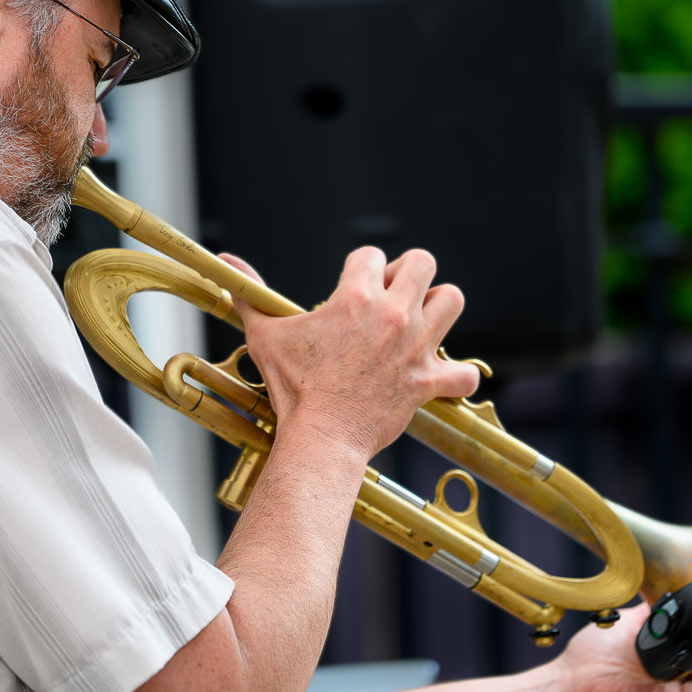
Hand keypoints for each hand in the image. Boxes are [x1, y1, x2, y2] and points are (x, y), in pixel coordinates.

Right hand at [221, 247, 481, 460]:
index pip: (370, 254)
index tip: (352, 286)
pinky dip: (458, 375)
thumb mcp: (266, 334)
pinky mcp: (428, 381)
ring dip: (438, 307)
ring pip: (452, 300)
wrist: (321, 437)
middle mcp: (392, 314)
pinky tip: (440, 376)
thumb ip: (251, 294)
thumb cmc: (292, 387)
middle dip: (408, 273)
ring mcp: (415, 346)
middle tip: (391, 296)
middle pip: (423, 262)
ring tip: (418, 322)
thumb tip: (226, 261)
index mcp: (354, 297)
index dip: (360, 267)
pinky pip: (465, 373)